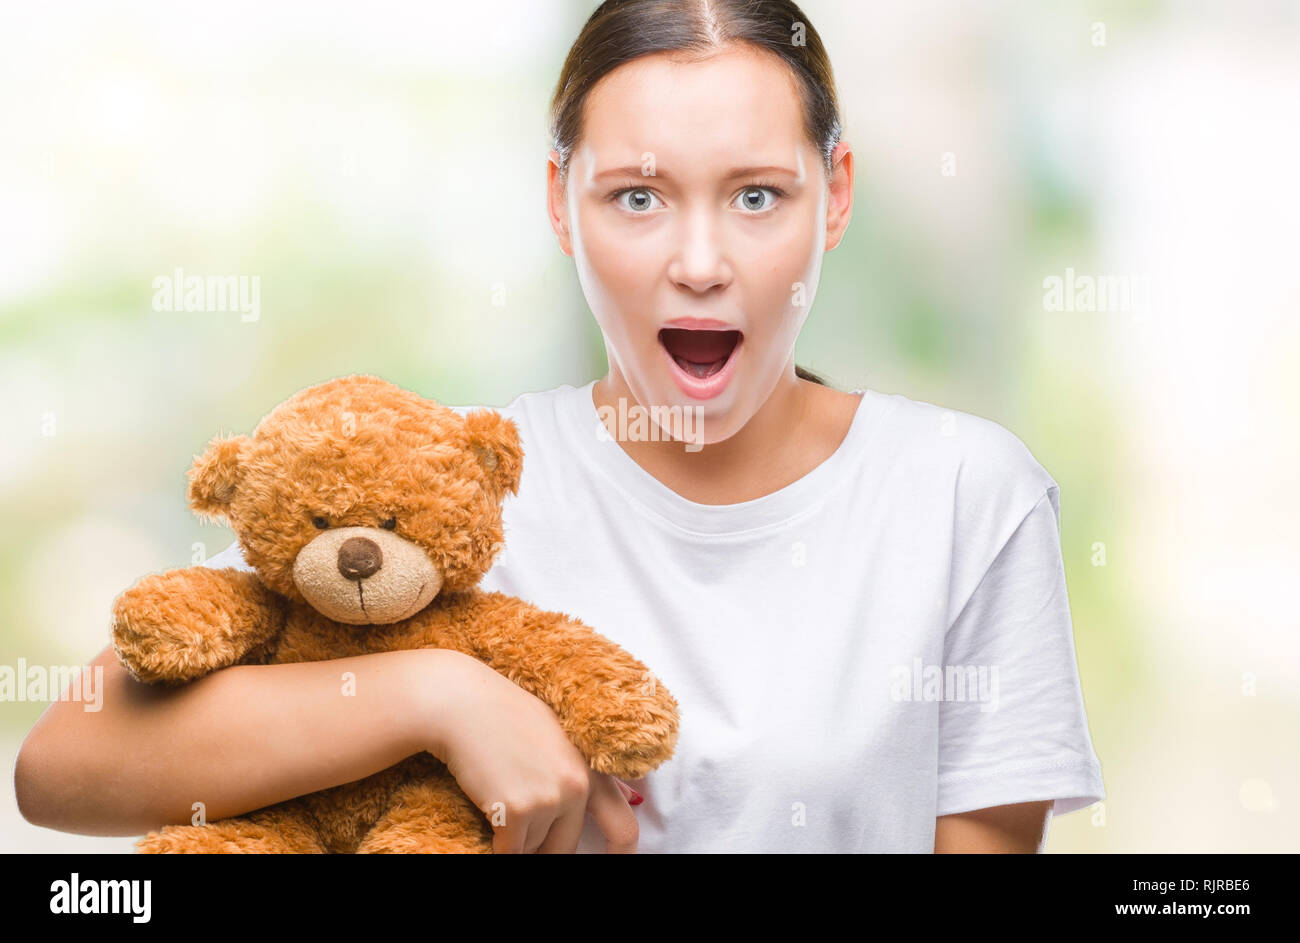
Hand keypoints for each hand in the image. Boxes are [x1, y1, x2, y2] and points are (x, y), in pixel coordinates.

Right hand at [419, 650, 640, 852]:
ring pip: (531, 848)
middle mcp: (577, 786)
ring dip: (515, 836)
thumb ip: (576, 772)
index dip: (620, 856)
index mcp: (591, 769)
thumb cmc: (503, 716)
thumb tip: (612, 801)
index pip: (623, 828)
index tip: (613, 863)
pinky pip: (508, 851)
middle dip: (544, 850)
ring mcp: (548, 799)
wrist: (463, 705)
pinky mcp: (518, 811)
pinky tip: (487, 808)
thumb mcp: (557, 736)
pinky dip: (496, 842)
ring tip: (499, 794)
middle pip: (565, 848)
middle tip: (522, 831)